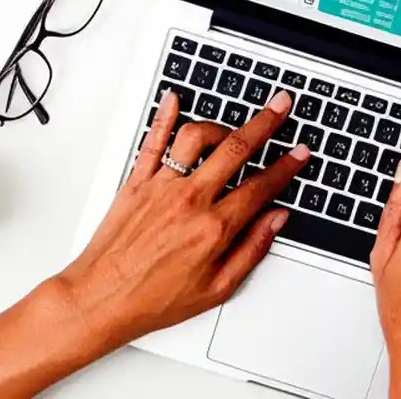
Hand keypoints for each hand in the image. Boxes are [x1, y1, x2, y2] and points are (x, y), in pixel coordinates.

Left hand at [51, 89, 308, 354]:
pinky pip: (152, 141)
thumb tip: (276, 220)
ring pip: (196, 137)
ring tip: (231, 126)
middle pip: (236, 149)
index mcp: (213, 228)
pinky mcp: (136, 182)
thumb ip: (252, 249)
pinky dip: (163, 116)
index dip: (286, 167)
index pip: (261, 186)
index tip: (299, 153)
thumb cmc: (154, 299)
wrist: (102, 299)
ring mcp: (161, 187)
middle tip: (280, 107)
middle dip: (265, 124)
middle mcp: (189, 200)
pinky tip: (174, 101)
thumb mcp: (218, 288)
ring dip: (219, 124)